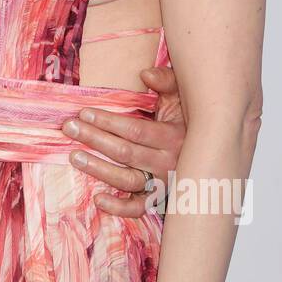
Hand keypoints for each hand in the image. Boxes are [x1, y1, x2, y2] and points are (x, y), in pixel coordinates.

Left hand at [64, 63, 185, 217]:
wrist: (212, 155)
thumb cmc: (188, 122)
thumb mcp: (182, 98)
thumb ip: (166, 81)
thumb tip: (145, 73)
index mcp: (173, 136)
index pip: (135, 130)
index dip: (108, 122)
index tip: (84, 113)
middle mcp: (168, 162)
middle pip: (126, 152)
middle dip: (95, 139)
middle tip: (69, 128)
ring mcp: (163, 183)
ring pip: (127, 180)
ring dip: (99, 169)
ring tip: (74, 156)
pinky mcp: (159, 200)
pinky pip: (138, 208)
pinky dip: (119, 208)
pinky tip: (98, 199)